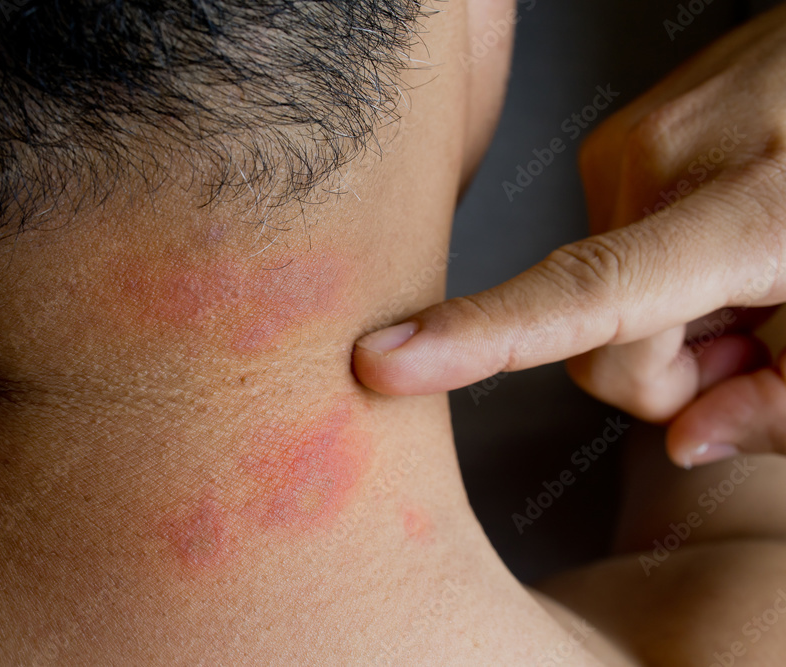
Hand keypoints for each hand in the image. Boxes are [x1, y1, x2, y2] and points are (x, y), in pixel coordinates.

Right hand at [353, 4, 785, 468]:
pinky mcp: (622, 137)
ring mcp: (634, 143)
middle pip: (594, 343)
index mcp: (748, 213)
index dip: (478, 336)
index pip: (584, 292)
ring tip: (749, 278)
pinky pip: (607, 244)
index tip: (386, 359)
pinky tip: (722, 243)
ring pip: (595, 297)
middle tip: (754, 342)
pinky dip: (659, 269)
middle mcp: (665, 167)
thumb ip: (782, 411)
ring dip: (666, 316)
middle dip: (665, 371)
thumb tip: (685, 443)